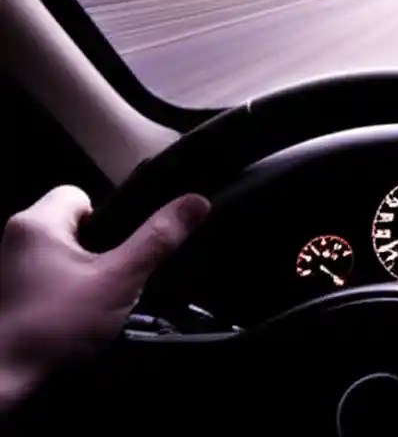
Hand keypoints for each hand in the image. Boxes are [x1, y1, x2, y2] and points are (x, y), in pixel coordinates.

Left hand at [0, 186, 209, 411]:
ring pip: (60, 257)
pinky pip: (46, 281)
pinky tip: (75, 320)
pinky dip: (63, 295)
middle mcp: (15, 240)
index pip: (79, 195)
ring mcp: (7, 271)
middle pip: (72, 227)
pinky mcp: (9, 299)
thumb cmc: (56, 324)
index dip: (108, 217)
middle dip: (99, 251)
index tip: (121, 249)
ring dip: (83, 275)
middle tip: (116, 279)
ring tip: (98, 303)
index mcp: (36, 223)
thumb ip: (157, 240)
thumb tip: (197, 201)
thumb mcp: (118, 280)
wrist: (3, 382)